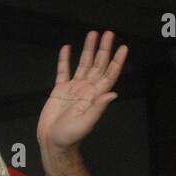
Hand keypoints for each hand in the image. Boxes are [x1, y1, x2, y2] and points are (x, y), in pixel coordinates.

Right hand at [36, 30, 127, 151]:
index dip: (117, 61)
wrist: (52, 142)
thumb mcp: (85, 123)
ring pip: (83, 64)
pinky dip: (64, 59)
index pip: (109, 74)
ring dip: (88, 49)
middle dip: (104, 49)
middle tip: (108, 33)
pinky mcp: (60, 90)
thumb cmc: (69, 137)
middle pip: (98, 65)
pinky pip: (63, 71)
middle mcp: (86, 89)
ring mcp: (74, 88)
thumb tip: (112, 94)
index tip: (123, 48)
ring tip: (92, 34)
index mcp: (94, 96)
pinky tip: (67, 48)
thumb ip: (98, 108)